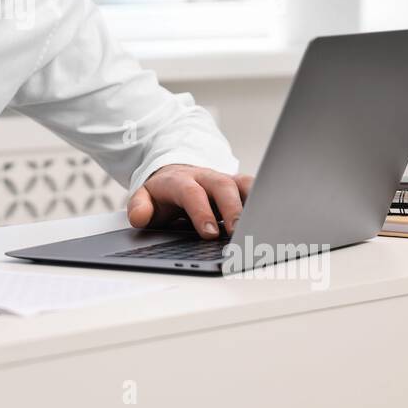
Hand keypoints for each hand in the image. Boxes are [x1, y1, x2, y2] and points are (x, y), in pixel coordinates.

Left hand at [127, 165, 253, 238]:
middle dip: (231, 208)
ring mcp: (224, 179)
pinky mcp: (238, 185)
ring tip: (260, 224)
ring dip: (252, 203)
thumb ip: (139, 207)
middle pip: (222, 186)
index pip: (191, 192)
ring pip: (242, 184)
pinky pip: (254, 188)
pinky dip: (263, 200)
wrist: (175, 174)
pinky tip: (268, 217)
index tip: (209, 232)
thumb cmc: (164, 193)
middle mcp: (205, 177)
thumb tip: (140, 217)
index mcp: (180, 180)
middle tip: (236, 232)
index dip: (201, 211)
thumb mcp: (144, 198)